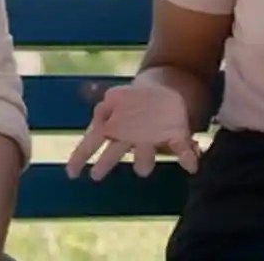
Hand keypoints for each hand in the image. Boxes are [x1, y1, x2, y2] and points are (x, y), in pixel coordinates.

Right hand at [65, 83, 199, 181]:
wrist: (163, 93)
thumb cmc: (135, 100)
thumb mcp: (115, 95)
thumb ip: (99, 95)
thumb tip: (88, 87)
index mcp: (115, 129)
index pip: (92, 144)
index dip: (81, 158)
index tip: (72, 173)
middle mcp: (131, 139)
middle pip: (116, 153)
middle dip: (106, 163)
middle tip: (96, 175)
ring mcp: (153, 140)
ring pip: (145, 155)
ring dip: (144, 161)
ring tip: (142, 168)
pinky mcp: (176, 136)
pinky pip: (181, 149)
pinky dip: (187, 158)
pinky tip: (191, 166)